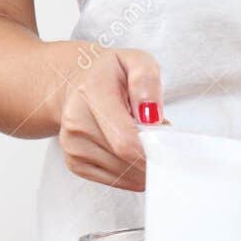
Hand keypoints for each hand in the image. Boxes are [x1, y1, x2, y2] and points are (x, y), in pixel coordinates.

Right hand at [58, 47, 161, 191]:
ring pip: (122, 174)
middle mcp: (75, 121)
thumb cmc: (110, 74)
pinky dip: (130, 171)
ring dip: (142, 164)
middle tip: (159, 137)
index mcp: (91, 92)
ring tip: (143, 140)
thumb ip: (146, 80)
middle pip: (126, 159)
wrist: (76, 83)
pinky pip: (114, 180)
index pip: (125, 139)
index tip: (169, 143)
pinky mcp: (74, 163)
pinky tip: (130, 152)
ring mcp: (72, 145)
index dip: (153, 149)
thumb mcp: (135, 60)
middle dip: (151, 154)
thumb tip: (151, 114)